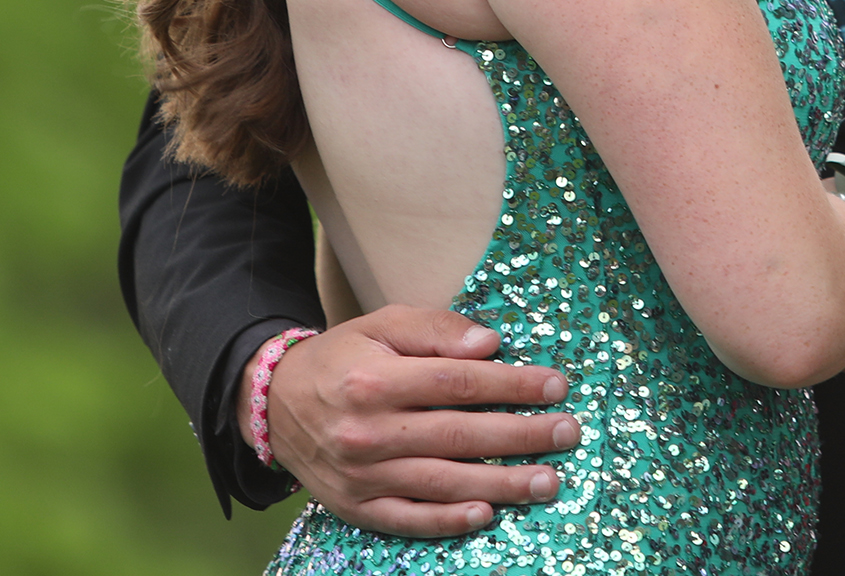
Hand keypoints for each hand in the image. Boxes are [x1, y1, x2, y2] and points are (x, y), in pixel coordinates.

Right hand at [239, 305, 579, 538]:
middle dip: (522, 436)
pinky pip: (410, 518)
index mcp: (377, 380)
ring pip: (444, 482)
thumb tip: (490, 344)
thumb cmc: (344, 357)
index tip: (555, 386)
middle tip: (567, 434)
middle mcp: (370, 431)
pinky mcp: (357, 506)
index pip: (460, 382)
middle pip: (461, 436)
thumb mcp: (382, 324)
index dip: (512, 385)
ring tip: (547, 480)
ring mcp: (363, 475)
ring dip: (502, 484)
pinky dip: (449, 521)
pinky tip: (487, 514)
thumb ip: (436, 330)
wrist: (276, 404)